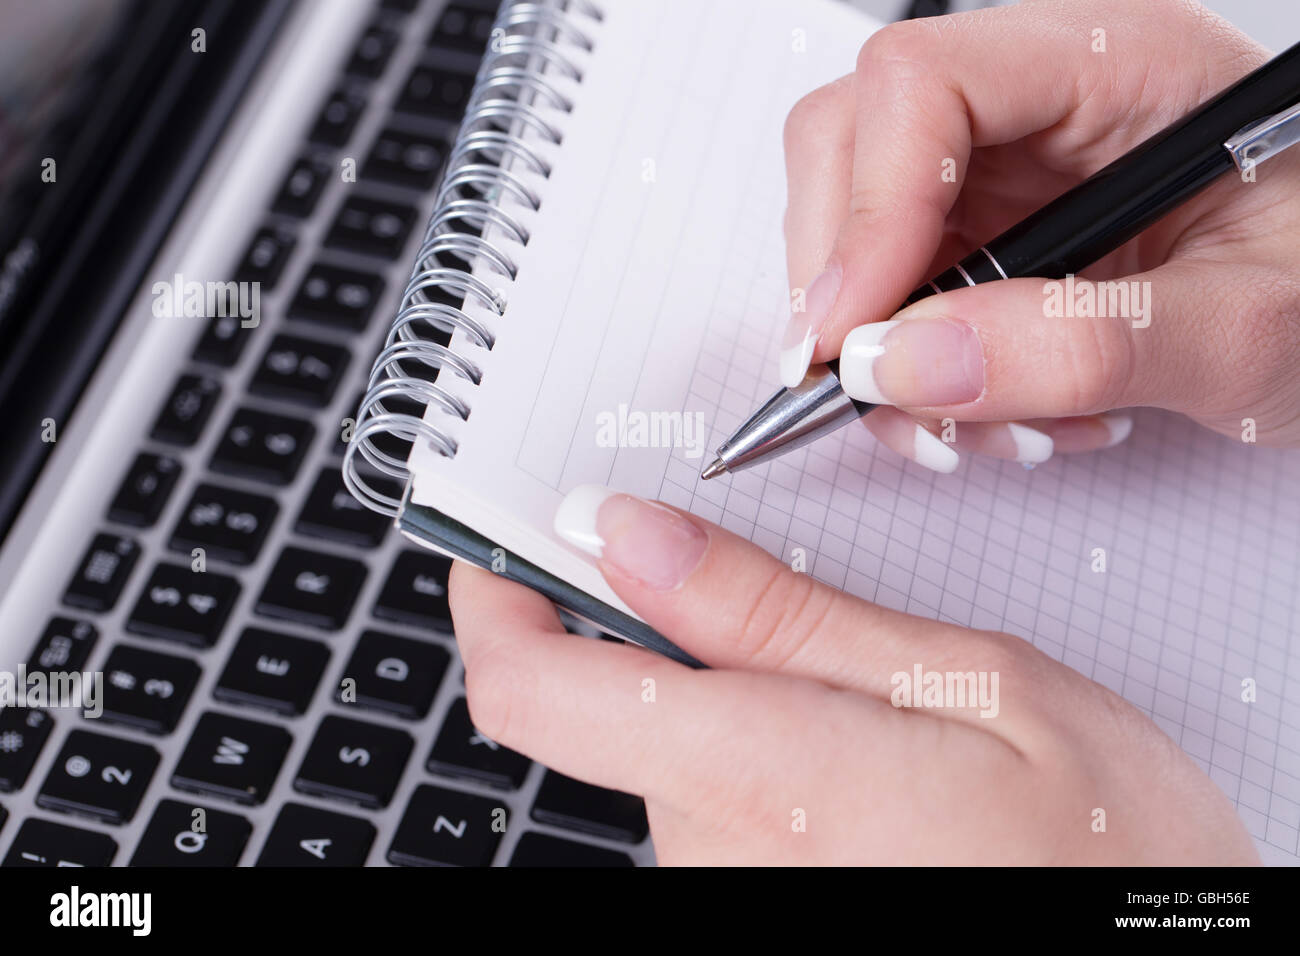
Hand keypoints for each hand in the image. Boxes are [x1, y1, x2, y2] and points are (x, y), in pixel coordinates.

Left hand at [449, 487, 1258, 863]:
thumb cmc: (1104, 854)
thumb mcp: (969, 689)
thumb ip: (779, 617)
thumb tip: (631, 539)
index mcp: (761, 774)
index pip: (536, 691)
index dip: (491, 600)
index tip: (498, 533)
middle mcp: (715, 848)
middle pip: (612, 702)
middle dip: (663, 627)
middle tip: (758, 574)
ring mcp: (731, 885)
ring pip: (673, 744)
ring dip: (730, 687)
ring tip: (855, 677)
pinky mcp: (758, 896)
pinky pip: (718, 793)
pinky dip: (759, 739)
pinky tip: (859, 741)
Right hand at [780, 0, 1299, 472]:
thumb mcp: (1246, 329)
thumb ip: (1086, 343)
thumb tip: (903, 363)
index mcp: (1120, 61)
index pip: (924, 84)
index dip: (866, 210)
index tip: (852, 337)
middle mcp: (1040, 99)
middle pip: (852, 140)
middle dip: (844, 284)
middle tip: (872, 392)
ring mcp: (1002, 168)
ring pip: (851, 226)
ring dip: (881, 350)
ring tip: (978, 428)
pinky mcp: (985, 234)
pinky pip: (888, 292)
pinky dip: (914, 374)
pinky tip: (998, 412)